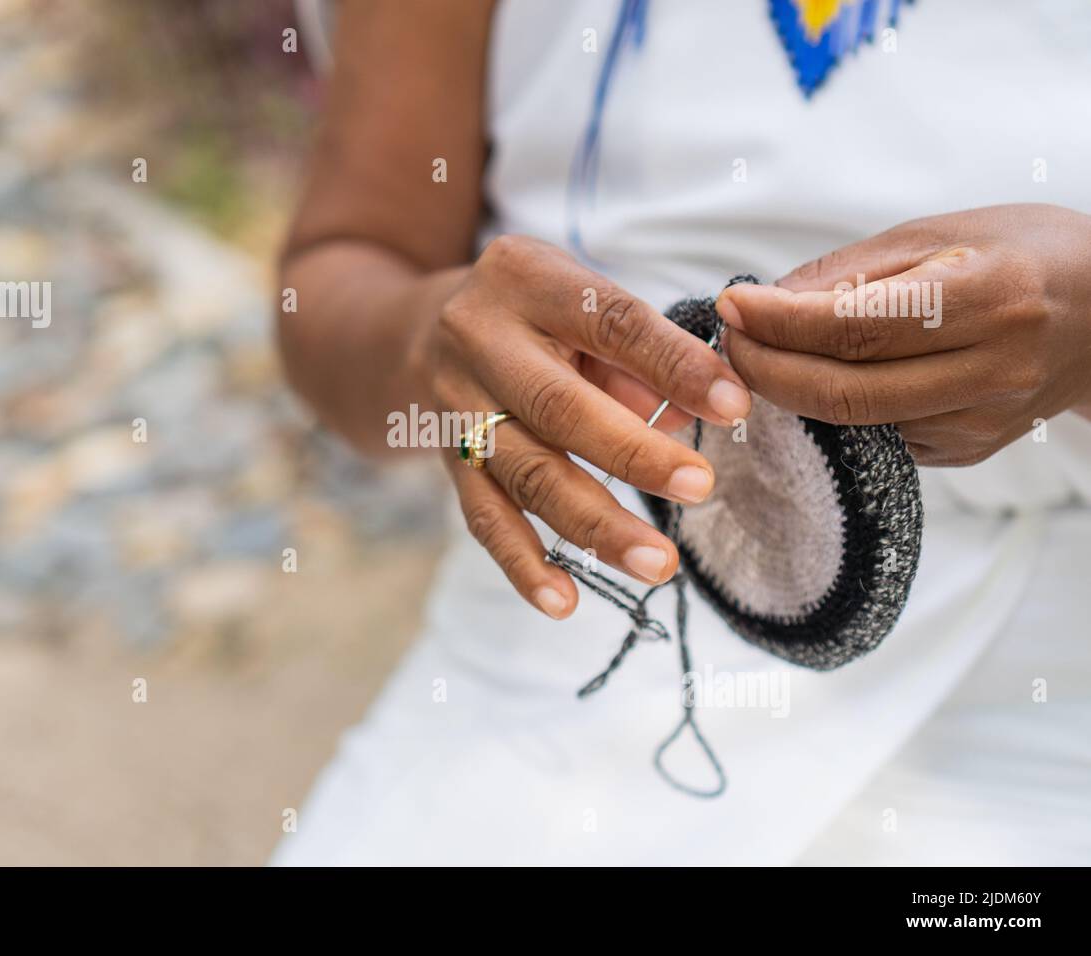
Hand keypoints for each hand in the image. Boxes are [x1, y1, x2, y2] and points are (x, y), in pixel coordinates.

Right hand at [416, 235, 752, 617]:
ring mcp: (456, 406)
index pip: (609, 322)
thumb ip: (634, 354)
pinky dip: (523, 565)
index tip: (733, 406)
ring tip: (656, 564)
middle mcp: (479, 339)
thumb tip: (687, 421)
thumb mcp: (578, 300)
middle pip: (558, 406)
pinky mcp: (449, 462)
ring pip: (526, 473)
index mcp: (526, 279)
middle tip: (699, 487)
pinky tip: (564, 603)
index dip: (673, 364)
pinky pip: (485, 518)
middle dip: (633, 454)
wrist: (418, 330)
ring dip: (594, 525)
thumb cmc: (534, 314)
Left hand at [716, 204, 1090, 465]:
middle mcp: (991, 370)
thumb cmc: (1020, 255)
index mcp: (988, 298)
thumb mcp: (939, 235)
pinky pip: (877, 435)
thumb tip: (765, 302)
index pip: (856, 327)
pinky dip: (833, 410)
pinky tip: (817, 379)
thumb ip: (849, 272)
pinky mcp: (966, 450)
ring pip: (854, 423)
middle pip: (846, 392)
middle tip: (730, 342)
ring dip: (791, 393)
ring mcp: (981, 421)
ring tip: (760, 355)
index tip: (733, 306)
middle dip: (769, 370)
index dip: (780, 323)